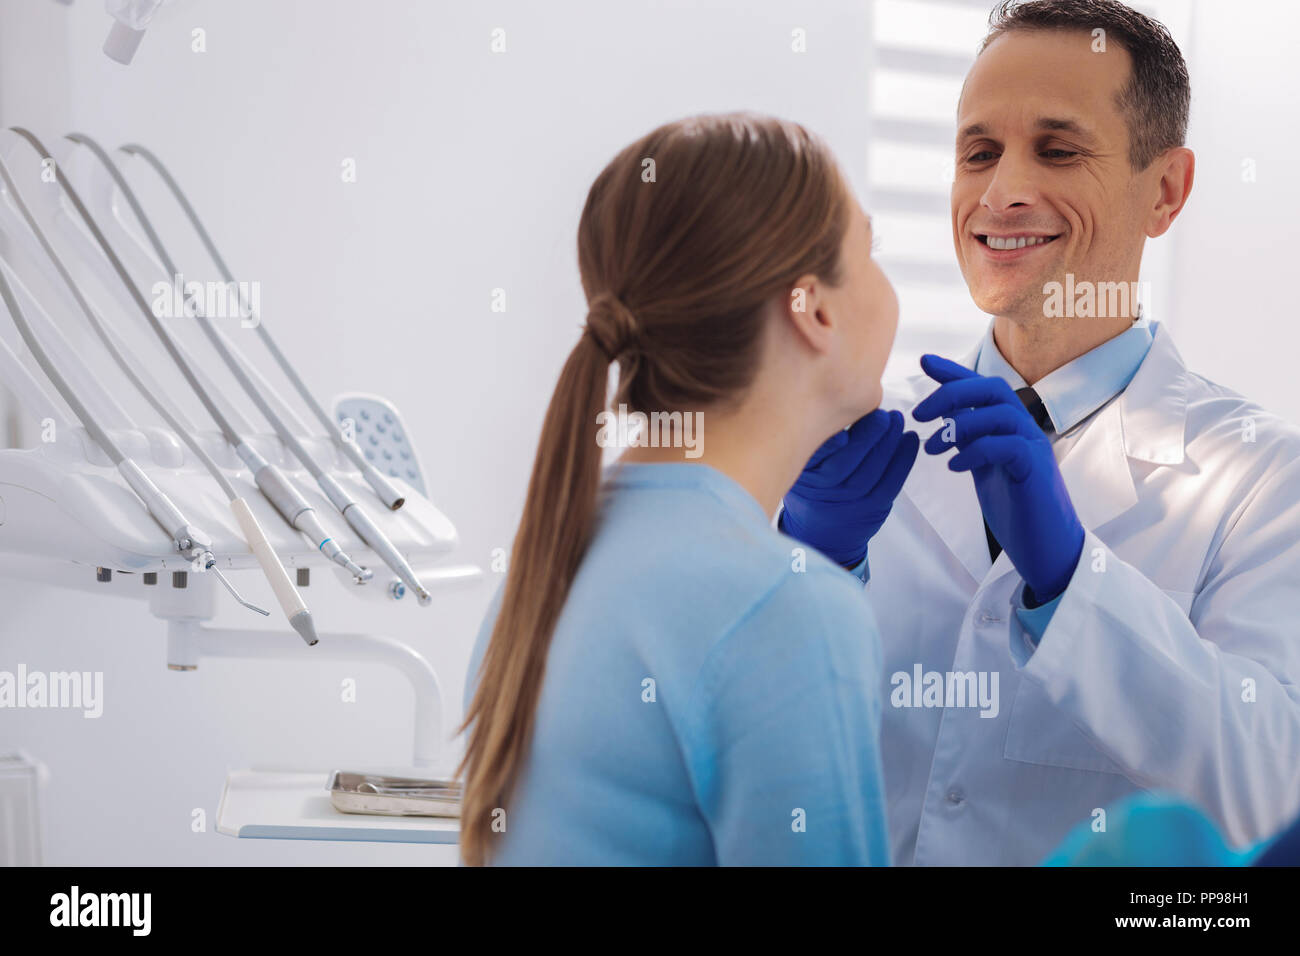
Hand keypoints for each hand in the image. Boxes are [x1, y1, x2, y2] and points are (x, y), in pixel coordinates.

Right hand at [780, 409, 919, 566]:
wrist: (820, 532)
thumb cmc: (813, 486)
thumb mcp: (801, 465)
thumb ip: (817, 439)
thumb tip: (842, 397)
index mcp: (804, 474)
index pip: (817, 452)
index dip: (831, 433)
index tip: (842, 410)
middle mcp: (824, 491)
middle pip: (848, 460)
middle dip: (868, 432)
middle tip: (881, 412)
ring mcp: (849, 502)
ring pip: (872, 470)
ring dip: (889, 440)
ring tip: (896, 418)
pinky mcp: (873, 509)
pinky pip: (892, 483)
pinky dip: (904, 459)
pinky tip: (910, 439)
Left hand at [913, 354, 1083, 603]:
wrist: (1047, 547)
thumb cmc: (1016, 508)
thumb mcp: (983, 467)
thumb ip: (970, 440)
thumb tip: (947, 417)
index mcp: (1009, 427)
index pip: (982, 387)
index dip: (954, 371)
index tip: (924, 361)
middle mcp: (1025, 430)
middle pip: (992, 389)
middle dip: (951, 393)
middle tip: (919, 414)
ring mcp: (1033, 447)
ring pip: (998, 413)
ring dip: (958, 425)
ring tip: (931, 447)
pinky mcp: (1035, 469)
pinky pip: (1006, 445)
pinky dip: (976, 450)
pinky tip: (954, 465)